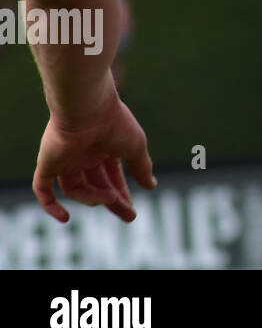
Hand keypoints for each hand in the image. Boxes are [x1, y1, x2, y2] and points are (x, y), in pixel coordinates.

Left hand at [33, 86, 156, 223]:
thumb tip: (152, 185)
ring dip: (94, 198)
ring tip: (110, 198)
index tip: (132, 209)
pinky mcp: (48, 164)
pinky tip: (64, 218)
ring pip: (76, 189)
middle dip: (113, 201)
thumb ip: (142, 167)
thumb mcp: (136, 147)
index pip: (112, 176)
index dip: (122, 193)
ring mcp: (64, 160)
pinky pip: (43, 189)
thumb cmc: (115, 123)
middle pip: (96, 185)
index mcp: (104, 148)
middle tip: (130, 216)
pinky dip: (50, 205)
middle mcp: (83, 155)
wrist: (88, 109)